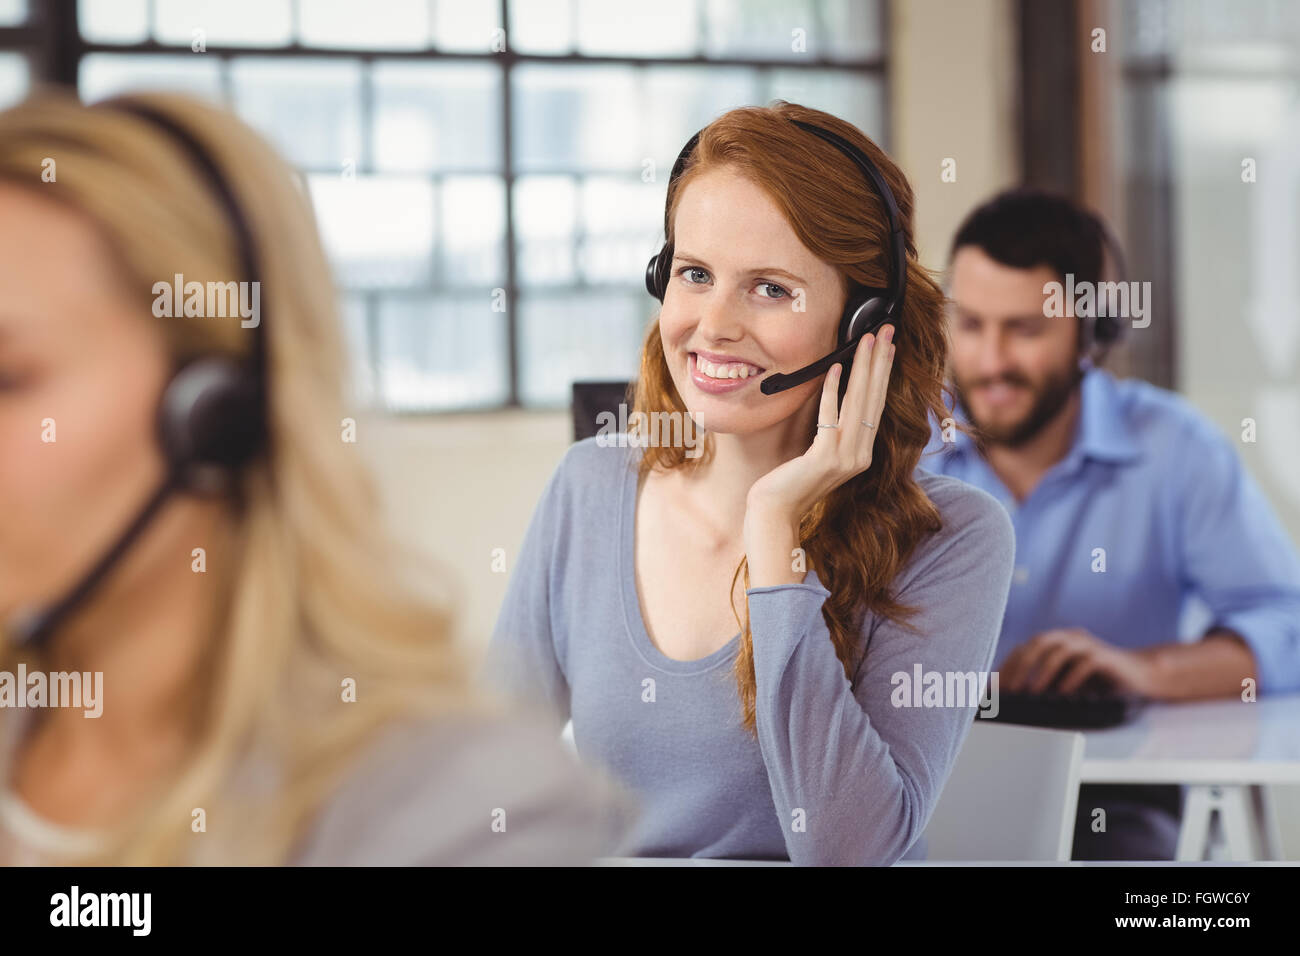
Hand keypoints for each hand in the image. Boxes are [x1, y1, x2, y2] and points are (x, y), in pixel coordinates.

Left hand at [745, 324, 896, 529]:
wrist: (775, 514)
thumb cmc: (790, 482)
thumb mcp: (817, 454)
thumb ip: (831, 432)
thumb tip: (835, 396)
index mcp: (861, 453)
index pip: (876, 405)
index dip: (884, 374)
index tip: (889, 346)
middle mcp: (860, 456)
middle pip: (873, 399)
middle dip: (881, 362)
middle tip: (889, 331)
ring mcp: (845, 459)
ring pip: (858, 404)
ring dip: (864, 368)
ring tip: (869, 340)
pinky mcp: (825, 459)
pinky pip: (830, 418)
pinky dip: (832, 392)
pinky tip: (835, 368)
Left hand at [1000, 627, 1155, 696]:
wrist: (1140, 676)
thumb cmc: (1098, 682)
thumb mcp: (1064, 682)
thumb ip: (1041, 684)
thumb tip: (1009, 699)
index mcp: (1055, 642)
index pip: (1024, 649)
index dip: (1007, 666)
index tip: (993, 687)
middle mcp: (1069, 638)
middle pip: (1037, 645)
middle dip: (1019, 667)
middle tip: (1008, 690)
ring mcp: (1088, 645)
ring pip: (1059, 651)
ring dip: (1042, 673)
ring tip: (1030, 693)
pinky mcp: (1106, 657)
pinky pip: (1085, 663)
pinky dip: (1071, 678)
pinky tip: (1061, 694)